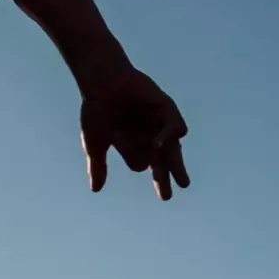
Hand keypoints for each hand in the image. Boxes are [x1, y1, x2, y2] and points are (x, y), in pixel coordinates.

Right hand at [79, 64, 190, 198]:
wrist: (103, 82)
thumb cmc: (96, 110)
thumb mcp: (95, 142)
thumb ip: (98, 166)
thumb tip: (96, 190)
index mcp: (133, 144)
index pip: (140, 164)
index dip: (131, 156)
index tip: (116, 136)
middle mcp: (148, 135)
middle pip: (162, 163)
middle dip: (165, 179)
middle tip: (166, 196)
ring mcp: (159, 123)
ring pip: (173, 149)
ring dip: (176, 165)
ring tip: (182, 183)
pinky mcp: (166, 109)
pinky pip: (176, 128)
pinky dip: (169, 136)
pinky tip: (158, 143)